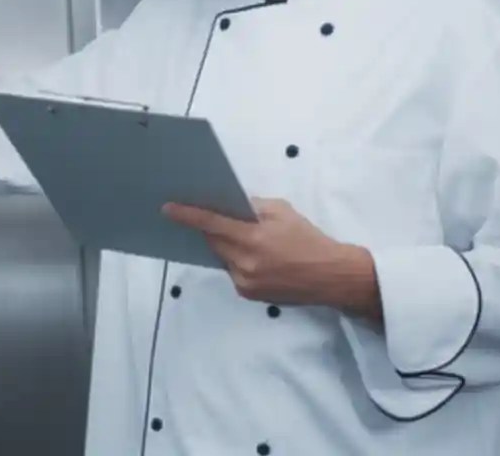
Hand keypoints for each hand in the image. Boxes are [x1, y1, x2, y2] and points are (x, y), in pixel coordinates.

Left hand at [163, 198, 381, 321]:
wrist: (332, 276)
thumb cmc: (309, 239)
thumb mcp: (282, 211)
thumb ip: (252, 207)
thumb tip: (228, 204)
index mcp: (253, 238)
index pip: (211, 223)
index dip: (187, 215)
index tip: (167, 209)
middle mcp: (244, 262)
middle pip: (213, 241)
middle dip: (210, 229)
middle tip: (208, 216)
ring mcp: (244, 281)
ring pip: (221, 257)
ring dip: (225, 246)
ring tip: (241, 238)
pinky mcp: (248, 294)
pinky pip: (232, 271)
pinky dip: (235, 261)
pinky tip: (251, 256)